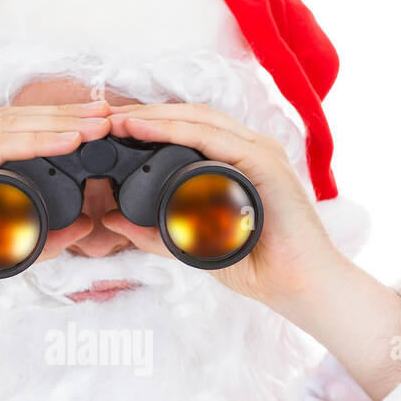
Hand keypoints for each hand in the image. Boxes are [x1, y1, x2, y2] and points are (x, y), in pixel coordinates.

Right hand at [0, 100, 112, 370]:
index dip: (63, 126)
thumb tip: (86, 227)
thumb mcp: (2, 253)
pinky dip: (32, 141)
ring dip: (60, 123)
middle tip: (111, 116)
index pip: (21, 132)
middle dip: (69, 117)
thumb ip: (42, 239)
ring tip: (99, 124)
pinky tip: (66, 140)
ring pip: (11, 126)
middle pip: (20, 121)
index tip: (103, 128)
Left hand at [107, 102, 400, 400]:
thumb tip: (113, 221)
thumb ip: (155, 234)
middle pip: (190, 117)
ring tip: (115, 120)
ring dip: (152, 116)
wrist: (299, 287)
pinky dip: (175, 129)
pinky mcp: (265, 162)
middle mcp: (250, 149)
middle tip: (101, 117)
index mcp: (237, 162)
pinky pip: (213, 137)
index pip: (188, 130)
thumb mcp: (193, 246)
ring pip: (198, 120)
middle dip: (144, 114)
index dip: (148, 125)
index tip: (109, 129)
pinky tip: (144, 128)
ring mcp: (259, 151)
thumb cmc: (259, 267)